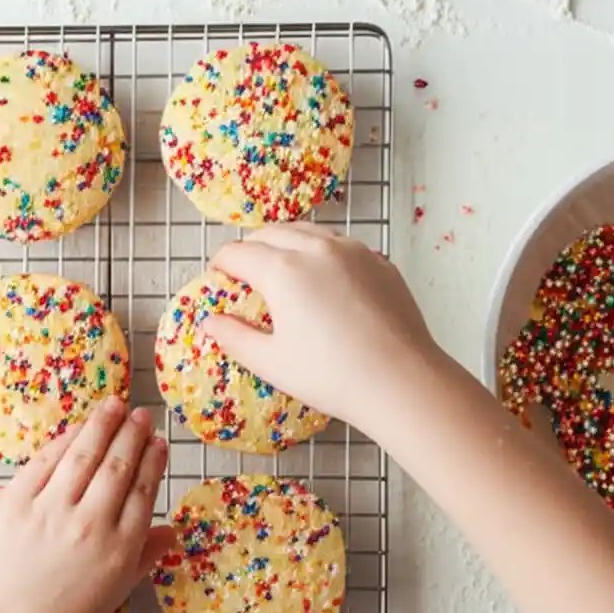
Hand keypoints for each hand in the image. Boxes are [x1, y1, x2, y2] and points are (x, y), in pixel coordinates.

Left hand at [0, 397, 174, 612]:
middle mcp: (88, 525)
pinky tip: (77, 428)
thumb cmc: (67, 610)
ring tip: (114, 405)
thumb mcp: (118, 588)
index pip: (143, 491)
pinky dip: (64, 441)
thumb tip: (173, 529)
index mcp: (119, 548)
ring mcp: (49, 512)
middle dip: (132, 434)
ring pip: (82, 456)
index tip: (158, 440)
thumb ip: (147, 554)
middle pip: (117, 467)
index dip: (152, 460)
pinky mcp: (15, 503)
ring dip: (101, 425)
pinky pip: (44, 462)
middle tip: (141, 414)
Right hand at [201, 222, 444, 430]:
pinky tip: (323, 280)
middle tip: (244, 273)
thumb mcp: (270, 362)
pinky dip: (321, 252)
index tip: (218, 277)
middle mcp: (317, 248)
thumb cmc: (331, 375)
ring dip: (286, 243)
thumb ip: (234, 337)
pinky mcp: (379, 262)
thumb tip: (211, 322)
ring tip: (281, 270)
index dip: (221, 264)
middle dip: (251, 248)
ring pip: (307, 231)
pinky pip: (340, 245)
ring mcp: (353, 251)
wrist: (402, 381)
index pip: (237, 253)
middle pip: (270, 232)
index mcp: (283, 270)